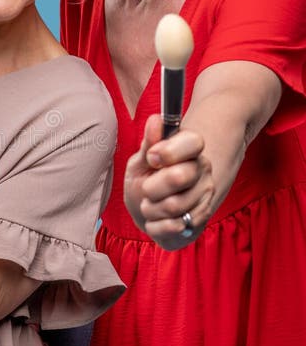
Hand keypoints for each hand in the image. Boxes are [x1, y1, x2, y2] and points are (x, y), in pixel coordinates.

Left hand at [124, 114, 214, 249]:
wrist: (150, 213)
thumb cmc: (144, 181)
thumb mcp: (140, 162)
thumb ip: (149, 144)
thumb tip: (156, 119)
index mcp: (189, 149)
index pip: (193, 142)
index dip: (167, 152)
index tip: (152, 158)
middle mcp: (202, 169)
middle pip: (178, 177)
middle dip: (151, 188)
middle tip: (147, 189)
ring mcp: (205, 194)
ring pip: (173, 206)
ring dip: (151, 209)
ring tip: (151, 205)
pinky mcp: (201, 218)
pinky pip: (173, 226)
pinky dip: (156, 226)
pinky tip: (157, 220)